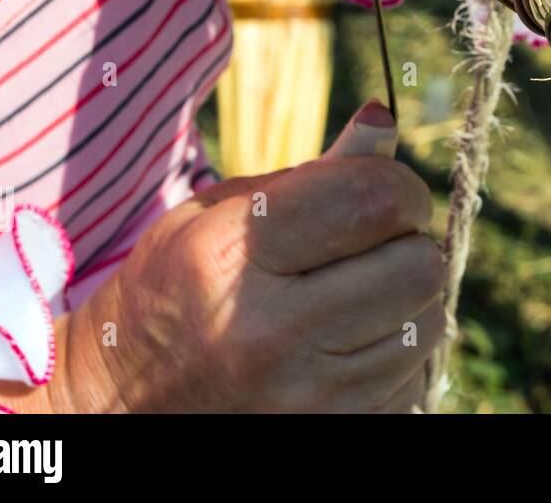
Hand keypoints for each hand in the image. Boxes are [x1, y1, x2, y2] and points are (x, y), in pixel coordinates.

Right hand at [0, 102, 443, 412]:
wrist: (123, 408)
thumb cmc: (174, 290)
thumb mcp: (216, 214)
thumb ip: (311, 173)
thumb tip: (383, 119)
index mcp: (232, 258)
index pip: (374, 200)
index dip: (398, 184)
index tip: (385, 189)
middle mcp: (269, 334)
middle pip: (418, 266)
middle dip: (410, 242)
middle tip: (376, 241)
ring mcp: (305, 397)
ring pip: (427, 323)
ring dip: (407, 300)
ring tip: (353, 294)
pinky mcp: (335, 431)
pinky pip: (413, 376)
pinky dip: (395, 353)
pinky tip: (347, 344)